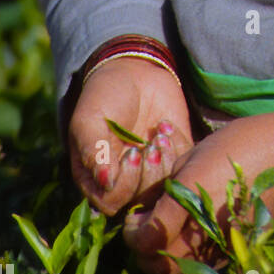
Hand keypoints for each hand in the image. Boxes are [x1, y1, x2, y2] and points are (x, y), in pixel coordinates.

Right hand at [68, 56, 194, 216]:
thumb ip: (94, 151)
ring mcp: (151, 169)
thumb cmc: (105, 96)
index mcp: (97, 177)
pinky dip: (179, 148)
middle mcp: (124, 180)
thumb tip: (105, 183)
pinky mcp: (174, 156)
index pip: (110, 202)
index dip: (124, 185)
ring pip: (163, 189)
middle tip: (150, 145)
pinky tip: (167, 127)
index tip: (131, 153)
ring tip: (160, 135)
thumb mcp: (90, 120)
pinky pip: (183, 167)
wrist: (134, 71)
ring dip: (165, 163)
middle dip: (149, 174)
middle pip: (140, 201)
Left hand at [122, 113, 273, 273]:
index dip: (133, 230)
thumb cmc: (239, 144)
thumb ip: (166, 188)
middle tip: (146, 228)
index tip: (136, 216)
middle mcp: (206, 229)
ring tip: (168, 233)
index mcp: (190, 200)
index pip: (146, 238)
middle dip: (145, 251)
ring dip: (166, 258)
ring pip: (181, 271)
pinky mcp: (240, 250)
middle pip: (159, 265)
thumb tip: (145, 209)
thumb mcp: (193, 156)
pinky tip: (192, 234)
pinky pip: (205, 265)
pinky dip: (190, 258)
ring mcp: (224, 244)